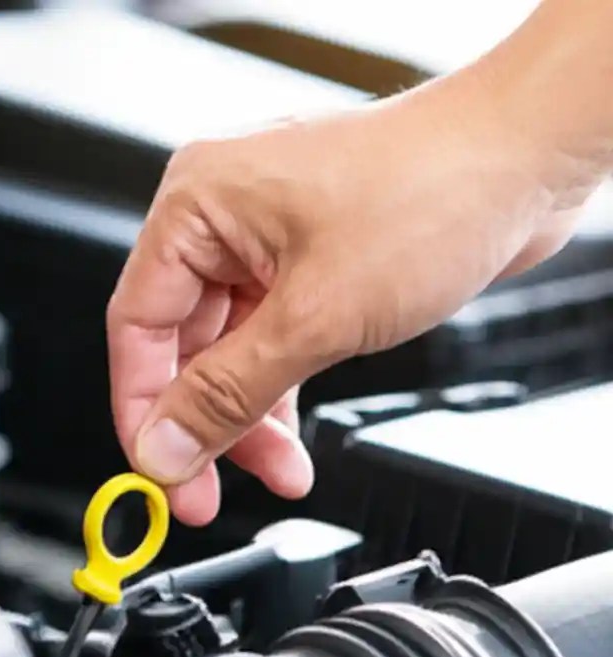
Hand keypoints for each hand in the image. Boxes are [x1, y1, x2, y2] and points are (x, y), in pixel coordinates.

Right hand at [107, 66, 598, 525]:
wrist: (529, 155)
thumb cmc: (434, 190)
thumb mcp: (315, 317)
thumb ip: (228, 393)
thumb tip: (166, 446)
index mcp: (196, 205)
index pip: (137, 325)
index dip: (143, 409)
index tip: (161, 473)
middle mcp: (221, 216)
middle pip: (183, 343)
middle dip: (207, 422)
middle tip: (210, 490)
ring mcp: (265, 236)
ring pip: (229, 348)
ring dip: (251, 414)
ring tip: (280, 470)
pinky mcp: (307, 256)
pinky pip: (271, 334)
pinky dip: (282, 386)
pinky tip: (295, 435)